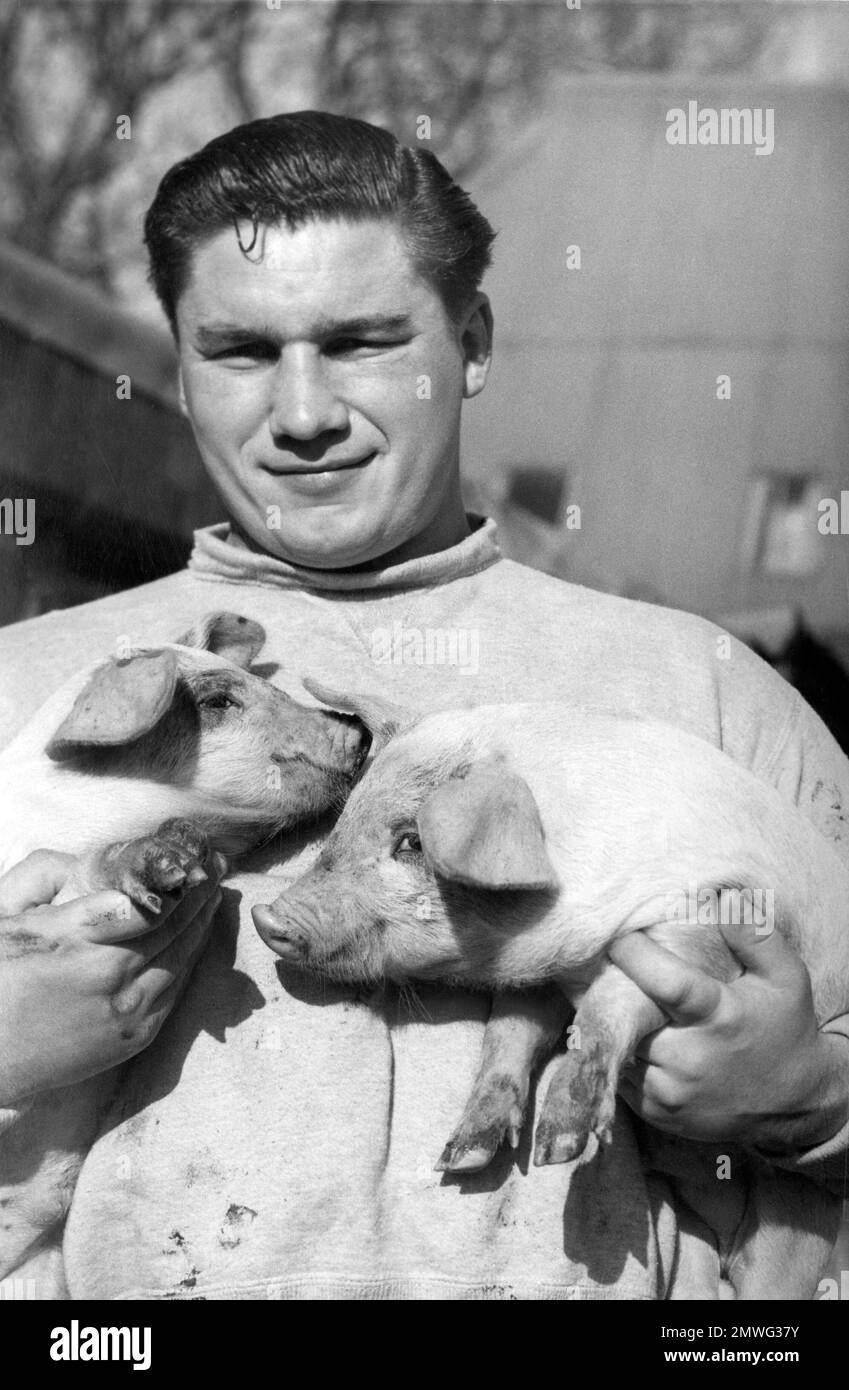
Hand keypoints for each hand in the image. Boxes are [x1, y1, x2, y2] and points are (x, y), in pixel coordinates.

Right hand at [0, 848, 223, 1105]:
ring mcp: (128, 1013)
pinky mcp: (134, 1038)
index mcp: (81, 943)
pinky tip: (195, 938)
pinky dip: (190, 958)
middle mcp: (112, 978)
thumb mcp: (13, 926)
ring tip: (213, 892)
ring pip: (181, 957)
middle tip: (217, 862)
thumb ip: (53, 890)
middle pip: (174, 926)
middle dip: (199, 891)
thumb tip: (100, 872)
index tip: (194, 853)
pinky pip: (175, 989)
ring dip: (201, 922)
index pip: (151, 903)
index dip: (179, 878)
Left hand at [608, 919, 848, 1152]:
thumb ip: (755, 935)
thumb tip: (722, 897)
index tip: (613, 933)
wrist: (795, 1103)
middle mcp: (690, 1058)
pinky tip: (623, 1029)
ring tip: (604, 992)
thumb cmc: (785, 1028)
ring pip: (617, 1047)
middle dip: (608, 987)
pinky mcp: (658, 1113)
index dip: (635, 956)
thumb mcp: (786, 977)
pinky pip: (620, 1075)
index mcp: (719, 1017)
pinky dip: (618, 1051)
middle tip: (597, 962)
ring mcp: (671, 1091)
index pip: (667, 984)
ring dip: (608, 1021)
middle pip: (628, 1017)